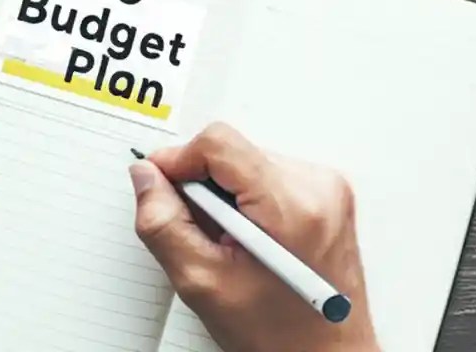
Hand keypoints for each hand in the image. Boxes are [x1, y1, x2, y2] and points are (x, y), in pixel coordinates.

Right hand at [130, 123, 378, 351]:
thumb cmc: (278, 336)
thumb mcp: (204, 284)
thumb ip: (165, 224)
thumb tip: (146, 178)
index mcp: (291, 207)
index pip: (220, 144)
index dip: (179, 160)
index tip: (162, 186)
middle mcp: (317, 188)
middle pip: (233, 152)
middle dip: (204, 187)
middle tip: (204, 235)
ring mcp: (328, 189)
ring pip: (248, 162)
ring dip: (227, 196)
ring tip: (232, 244)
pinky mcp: (328, 194)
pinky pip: (269, 175)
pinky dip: (249, 201)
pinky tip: (251, 240)